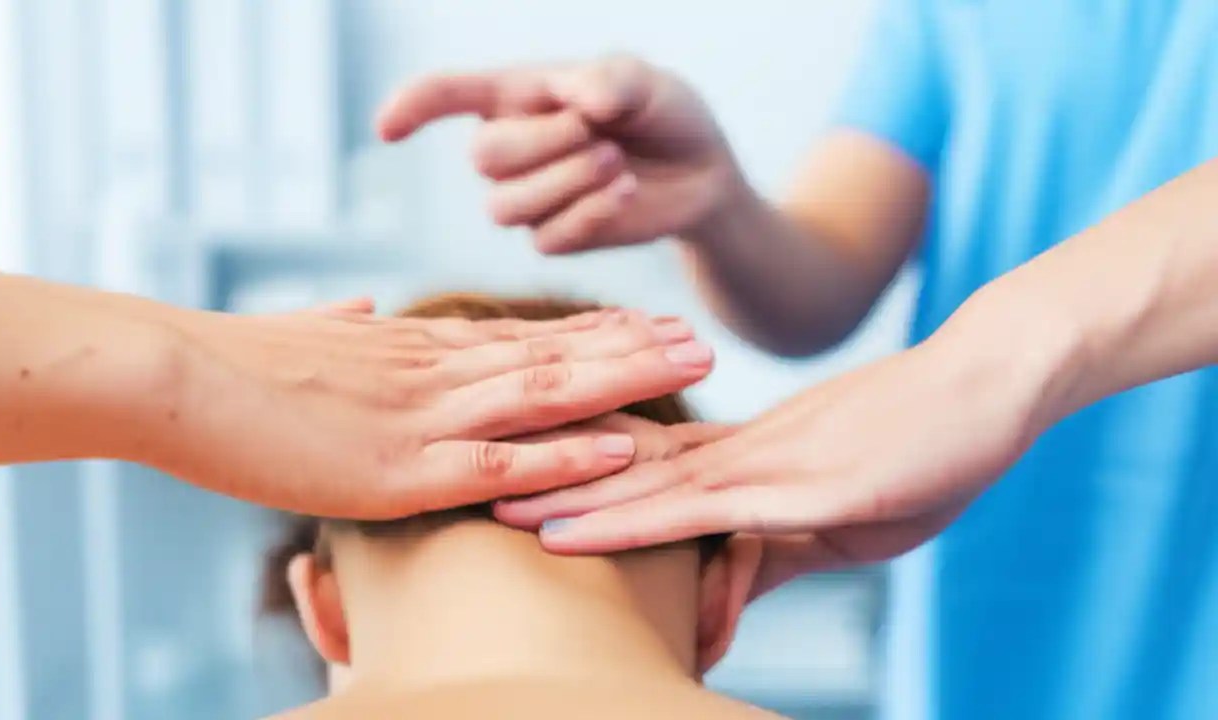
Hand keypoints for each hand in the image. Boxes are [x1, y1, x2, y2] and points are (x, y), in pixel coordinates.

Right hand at [135, 298, 714, 518]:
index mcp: (413, 349)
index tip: (636, 321)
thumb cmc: (229, 362)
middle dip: (632, 347)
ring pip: (549, 392)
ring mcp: (426, 417)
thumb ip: (343, 323)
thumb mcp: (301, 334)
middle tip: (699, 337)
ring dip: (626, 381)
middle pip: (555, 354)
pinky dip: (567, 457)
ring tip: (692, 366)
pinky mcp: (402, 468)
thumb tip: (363, 309)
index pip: (519, 335)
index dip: (586, 331)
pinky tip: (621, 448)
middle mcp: (435, 373)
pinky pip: (504, 462)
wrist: (174, 375)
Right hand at [376, 55, 740, 252]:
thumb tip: (580, 99)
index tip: (387, 128)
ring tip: (616, 161)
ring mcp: (528, 197)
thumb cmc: (664, 114)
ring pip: (505, 207)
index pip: (447, 95)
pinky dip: (589, 214)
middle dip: (546, 144)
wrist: (701, 171)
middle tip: (601, 133)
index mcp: (517, 95)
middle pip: (484, 157)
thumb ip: (611, 80)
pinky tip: (625, 193)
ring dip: (568, 181)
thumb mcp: (646, 82)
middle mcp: (512, 146)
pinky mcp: (554, 237)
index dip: (413, 107)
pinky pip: (545, 238)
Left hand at [500, 331, 1049, 591]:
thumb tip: (725, 587)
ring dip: (565, 499)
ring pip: (642, 485)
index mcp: (747, 452)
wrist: (990, 384)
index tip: (520, 468)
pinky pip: (694, 511)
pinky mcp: (797, 486)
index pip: (649, 461)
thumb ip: (774, 548)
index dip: (581, 466)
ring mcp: (764, 463)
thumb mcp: (839, 516)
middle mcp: (740, 450)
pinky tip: (573, 533)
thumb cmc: (924, 445)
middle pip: (625, 462)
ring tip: (494, 511)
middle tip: (472, 479)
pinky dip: (627, 524)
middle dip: (549, 474)